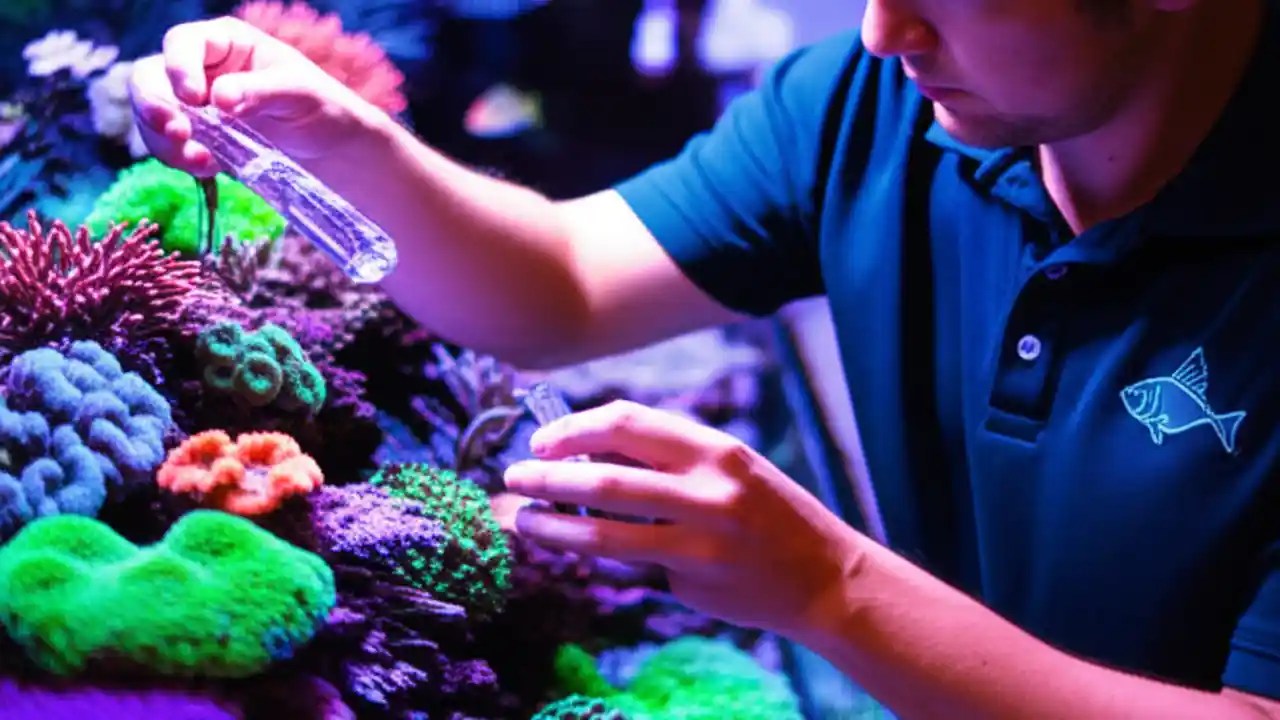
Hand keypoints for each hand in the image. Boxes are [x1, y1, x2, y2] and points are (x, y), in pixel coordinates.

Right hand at [128, 16, 382, 176]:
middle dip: (155, 106)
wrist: (328, 148)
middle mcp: (200, 67)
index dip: (179, 68)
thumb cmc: (319, 106)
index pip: (183, 43)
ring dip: (164, 140)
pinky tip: (208, 167)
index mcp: (225, 42)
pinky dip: (180, 158)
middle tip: (178, 133)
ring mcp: (192, 105)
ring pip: (152, 116)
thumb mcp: (298, 93)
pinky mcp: (195, 137)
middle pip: (151, 77)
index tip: (194, 98)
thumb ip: (259, 91)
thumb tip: (219, 98)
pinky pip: (168, 146)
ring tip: (200, 160)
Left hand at [503, 400, 863, 638]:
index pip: (626, 422)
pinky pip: (633, 563)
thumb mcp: (727, 467)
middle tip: (514, 479)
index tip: (542, 441)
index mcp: (714, 449)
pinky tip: (577, 551)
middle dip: (548, 478)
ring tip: (523, 522)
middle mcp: (708, 491)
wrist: (825, 576)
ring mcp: (700, 542)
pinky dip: (601, 555)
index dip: (575, 428)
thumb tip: (586, 453)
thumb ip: (665, 459)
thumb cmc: (766, 512)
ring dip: (553, 527)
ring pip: (604, 534)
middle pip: (605, 479)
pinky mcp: (693, 581)